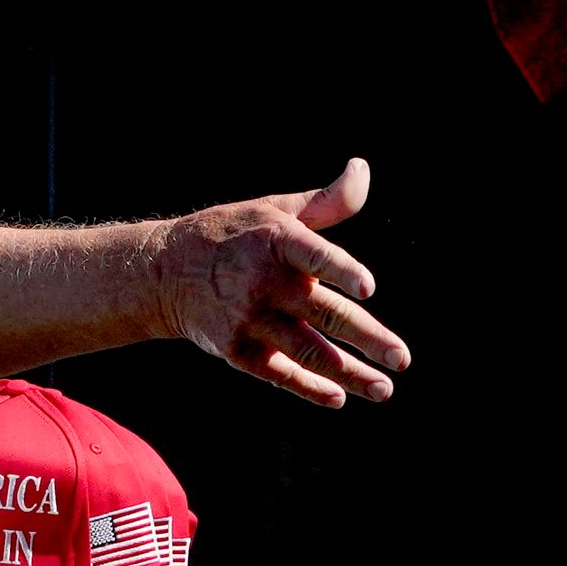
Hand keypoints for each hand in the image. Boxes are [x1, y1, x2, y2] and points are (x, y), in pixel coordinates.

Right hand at [157, 157, 409, 407]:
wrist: (164, 272)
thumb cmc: (236, 235)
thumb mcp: (276, 209)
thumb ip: (327, 201)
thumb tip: (362, 169)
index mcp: (278, 241)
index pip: (315, 256)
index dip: (342, 271)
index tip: (368, 288)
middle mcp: (264, 282)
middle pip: (324, 313)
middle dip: (367, 338)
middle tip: (401, 358)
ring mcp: (249, 319)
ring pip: (308, 352)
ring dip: (349, 373)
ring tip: (384, 388)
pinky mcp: (236, 350)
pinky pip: (280, 374)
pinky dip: (310, 388)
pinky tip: (339, 396)